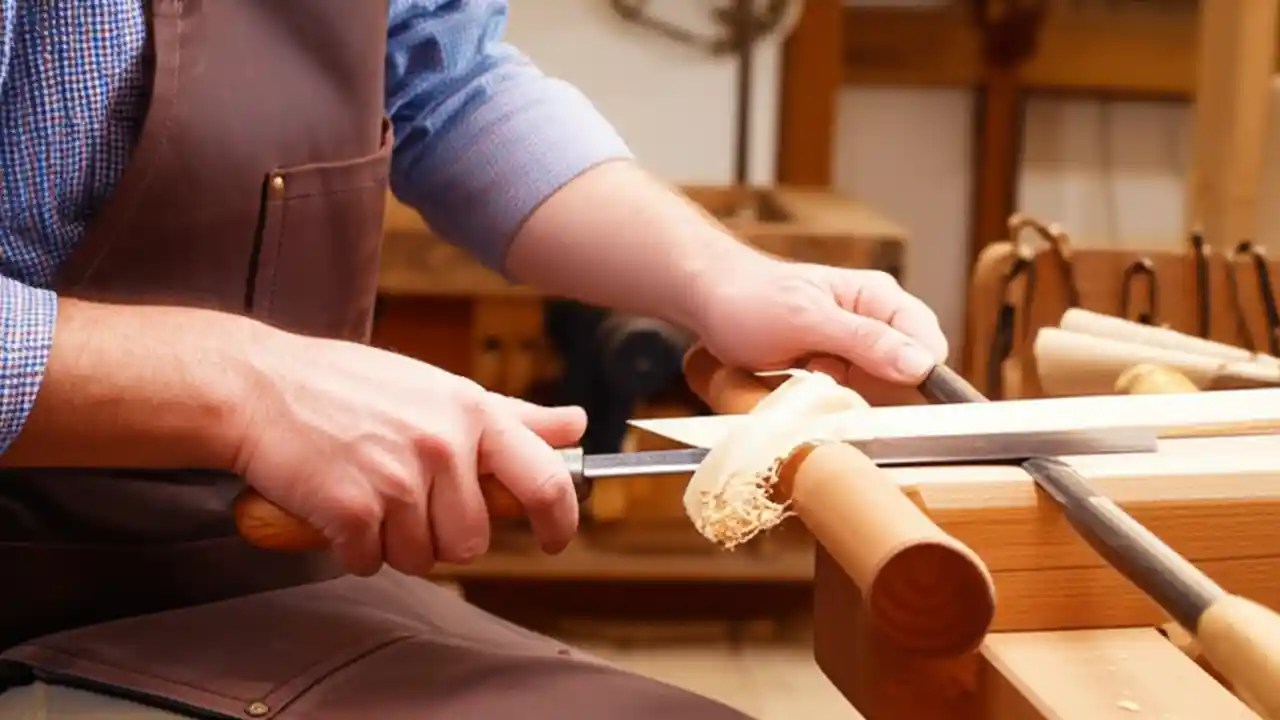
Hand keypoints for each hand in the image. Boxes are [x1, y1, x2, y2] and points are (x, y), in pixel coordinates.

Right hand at [230, 329, 585, 576]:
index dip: (558, 521)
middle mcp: (443, 445)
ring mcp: (398, 480)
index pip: (544, 480)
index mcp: (472, 412)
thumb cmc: (349, 386)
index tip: (553, 539)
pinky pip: (371, 561)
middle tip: (407, 501)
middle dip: (442, 534)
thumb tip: (576, 425)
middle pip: (472, 540)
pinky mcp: (352, 510)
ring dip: (395, 542)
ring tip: (370, 496)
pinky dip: (354, 548)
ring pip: (422, 557)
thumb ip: (512, 414)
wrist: (259, 387)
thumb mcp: (439, 387)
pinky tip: (339, 509)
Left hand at [692, 256, 947, 401]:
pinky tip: (813, 398)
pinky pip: (852, 397)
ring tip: (822, 392)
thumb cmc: (750, 298)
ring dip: (860, 403)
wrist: (706, 299)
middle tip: (848, 399)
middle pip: (908, 372)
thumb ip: (865, 341)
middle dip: (888, 396)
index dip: (922, 378)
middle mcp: (874, 322)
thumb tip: (919, 364)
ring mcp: (854, 348)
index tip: (901, 404)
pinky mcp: (833, 369)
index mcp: (879, 298)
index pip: (928, 344)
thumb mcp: (808, 320)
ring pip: (881, 391)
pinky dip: (838, 406)